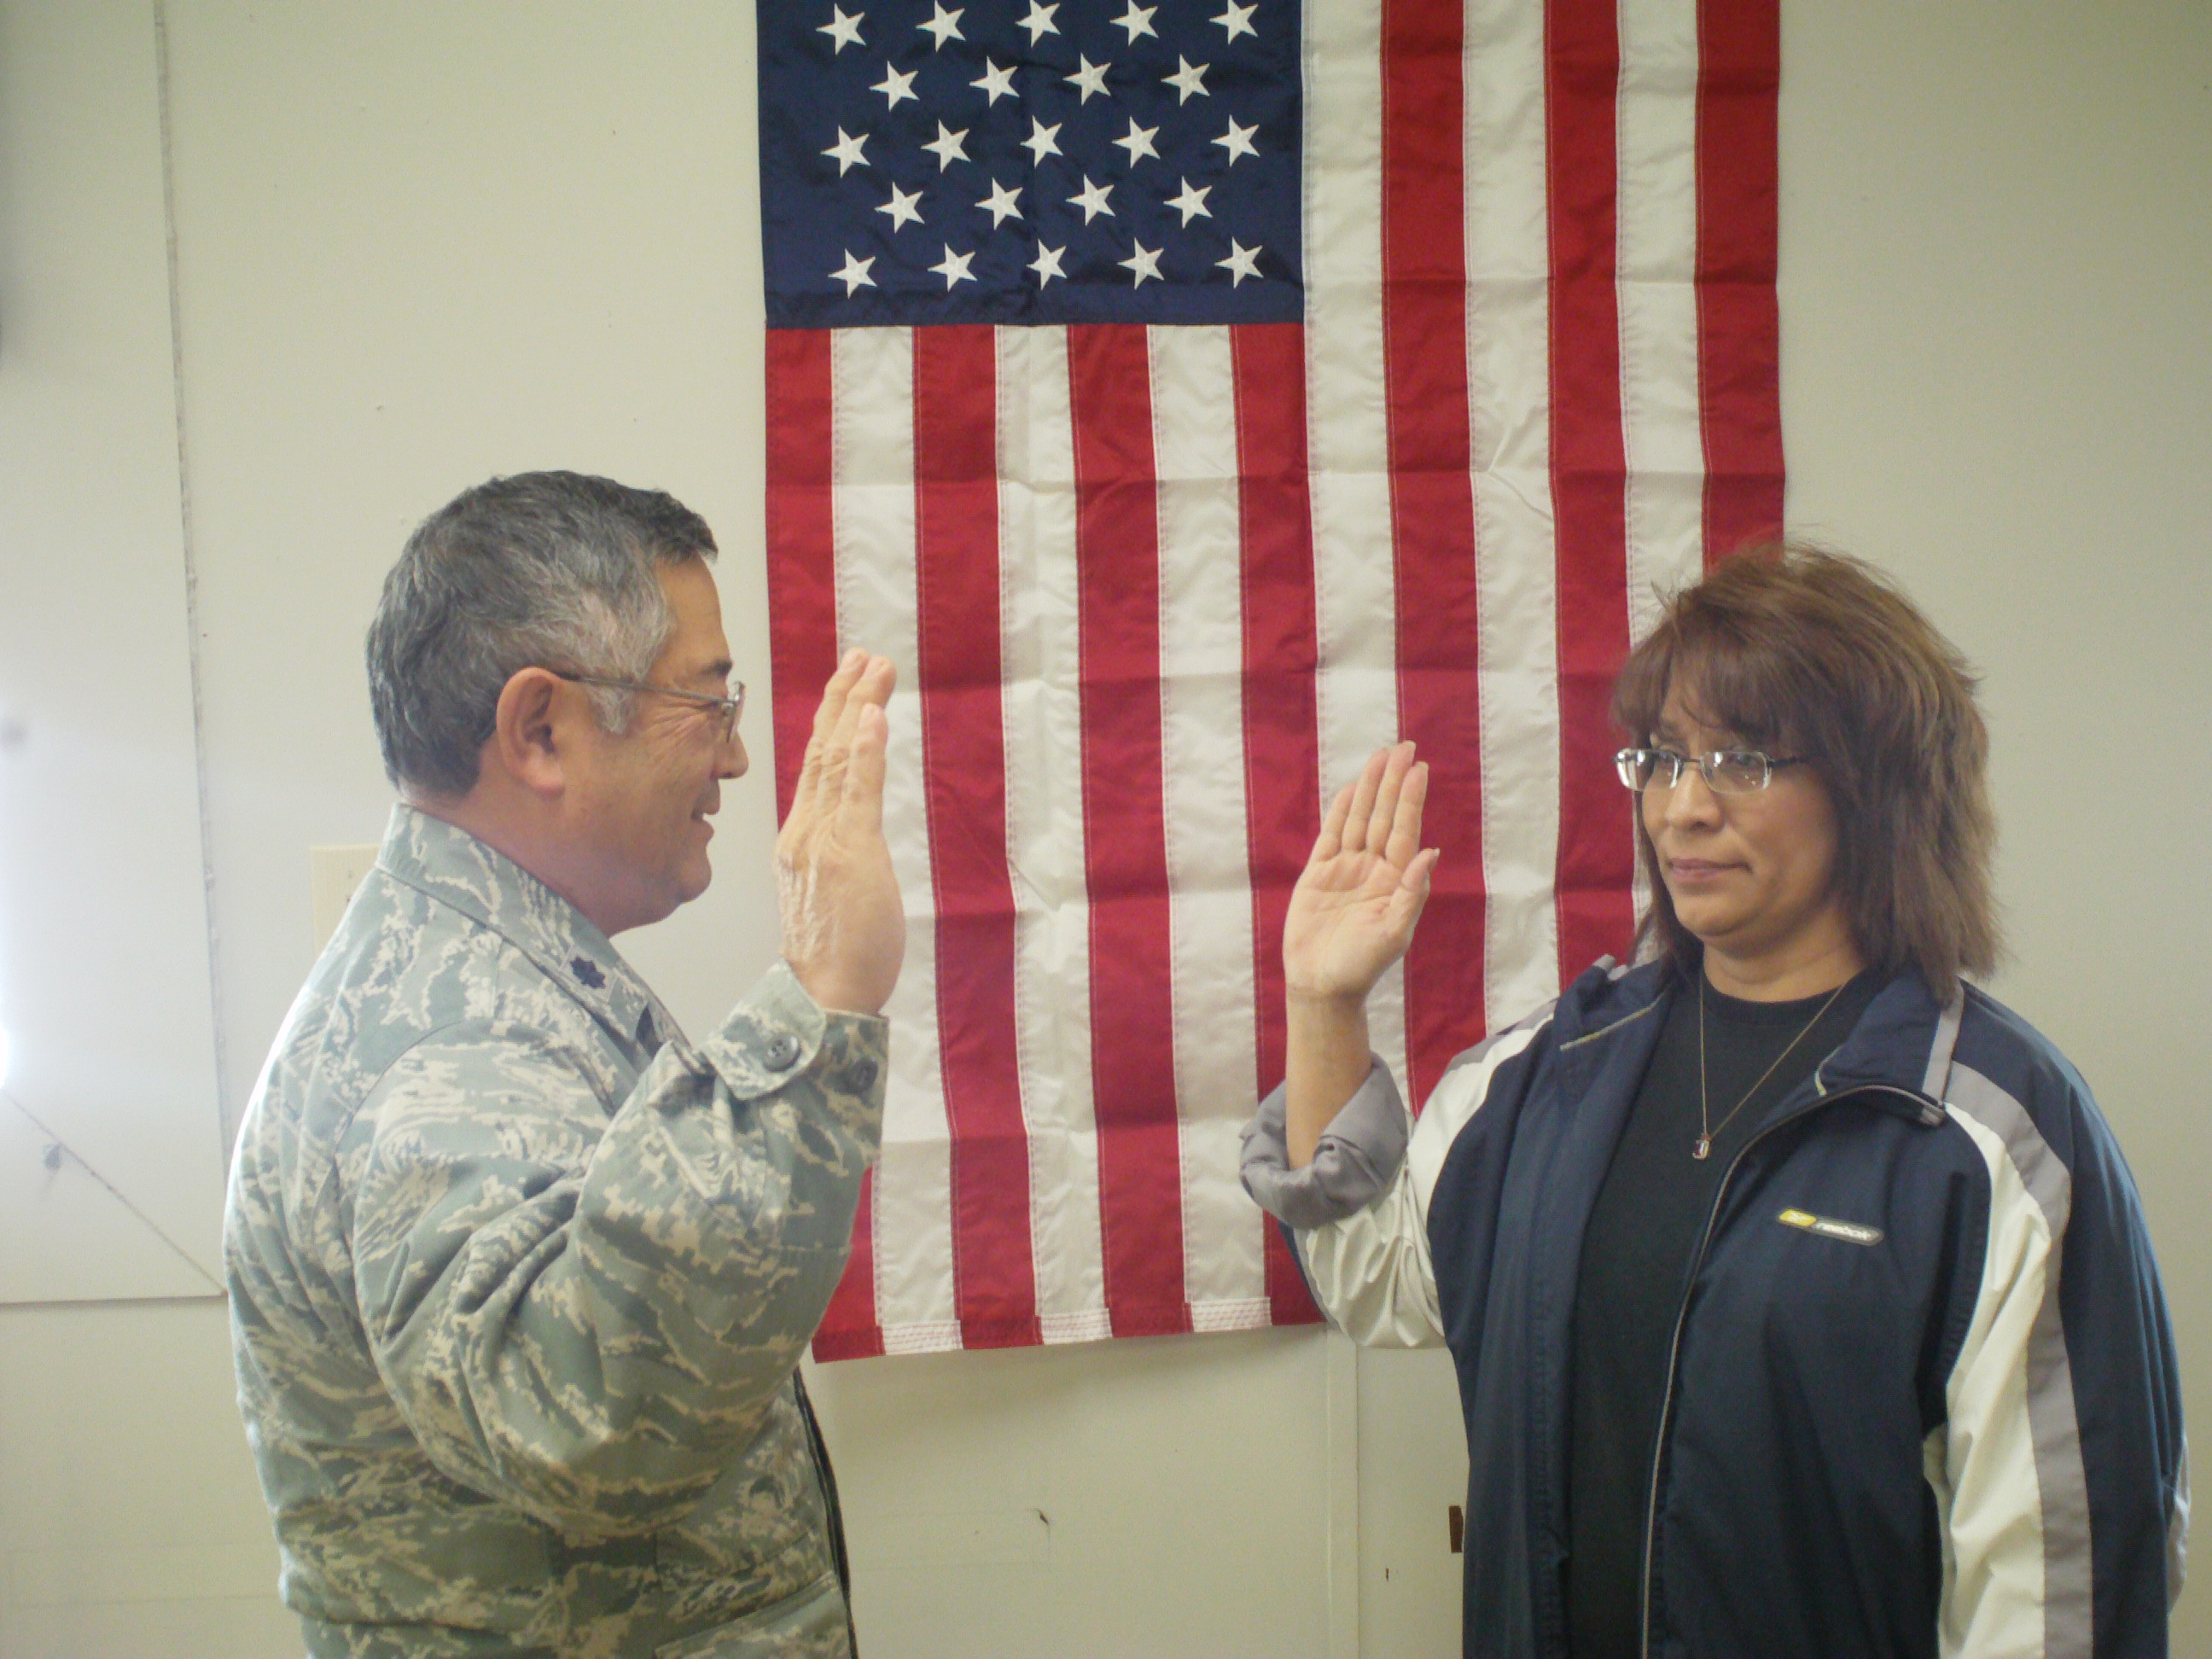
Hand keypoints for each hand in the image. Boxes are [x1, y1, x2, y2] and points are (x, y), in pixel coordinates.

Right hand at [777, 650, 903, 1015]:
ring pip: (835, 759)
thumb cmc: (836, 957)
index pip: (815, 768)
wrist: (823, 999)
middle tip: (864, 655)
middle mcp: (804, 833)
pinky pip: (855, 791)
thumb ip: (837, 859)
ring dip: (856, 707)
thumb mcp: (831, 895)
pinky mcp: (848, 854)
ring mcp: (822, 841)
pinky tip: (870, 714)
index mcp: (799, 841)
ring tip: (873, 667)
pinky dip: (862, 749)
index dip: (833, 722)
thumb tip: (852, 844)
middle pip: (821, 751)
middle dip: (844, 698)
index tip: (851, 686)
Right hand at [1283, 742, 1437, 1007]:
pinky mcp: (1318, 875)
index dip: (1411, 799)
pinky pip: (1330, 836)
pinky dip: (1339, 812)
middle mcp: (1372, 869)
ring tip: (1380, 757)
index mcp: (1394, 881)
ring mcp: (1345, 869)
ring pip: (1359, 820)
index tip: (1420, 769)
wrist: (1322, 985)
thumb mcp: (1394, 932)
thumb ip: (1412, 892)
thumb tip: (1431, 852)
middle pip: (1384, 816)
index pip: (1404, 831)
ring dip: (1369, 789)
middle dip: (1393, 782)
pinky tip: (1349, 790)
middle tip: (1404, 747)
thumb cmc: (1362, 966)